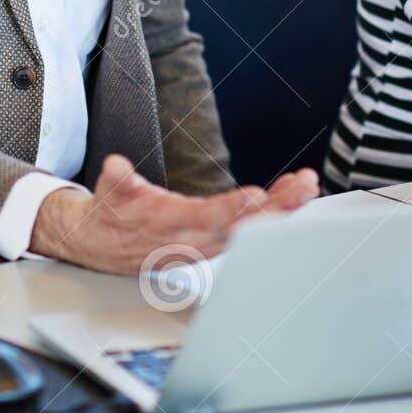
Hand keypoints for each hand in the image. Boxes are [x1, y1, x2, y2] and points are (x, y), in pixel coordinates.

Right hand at [29, 154, 318, 273]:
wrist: (103, 246)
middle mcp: (193, 239)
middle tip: (304, 187)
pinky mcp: (214, 243)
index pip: (206, 218)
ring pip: (251, 228)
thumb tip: (116, 166)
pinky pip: (250, 229)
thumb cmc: (112, 214)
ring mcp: (206, 244)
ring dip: (282, 208)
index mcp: (169, 225)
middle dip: (276, 207)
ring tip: (307, 186)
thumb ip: (117, 179)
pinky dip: (274, 213)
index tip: (257, 195)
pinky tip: (295, 197)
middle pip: (241, 225)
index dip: (231, 208)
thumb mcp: (109, 192)